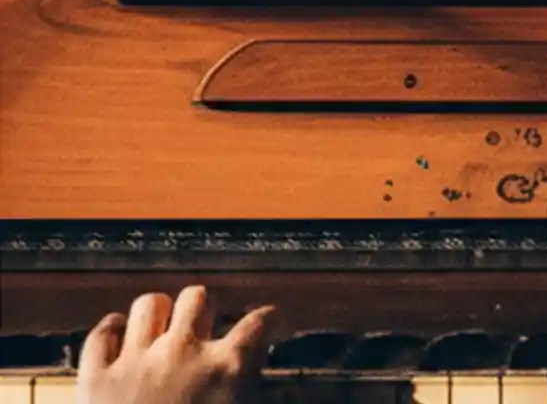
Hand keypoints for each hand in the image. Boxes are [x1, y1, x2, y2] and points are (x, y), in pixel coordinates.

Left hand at [76, 286, 275, 403]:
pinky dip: (112, 331)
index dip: (270, 319)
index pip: (261, 321)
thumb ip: (273, 397)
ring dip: (159, 314)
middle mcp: (184, 352)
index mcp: (230, 368)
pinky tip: (121, 339)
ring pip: (149, 305)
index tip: (270, 322)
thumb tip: (305, 394)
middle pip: (199, 297)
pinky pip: (101, 333)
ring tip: (163, 328)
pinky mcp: (96, 378)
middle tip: (207, 328)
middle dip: (207, 309)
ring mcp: (135, 361)